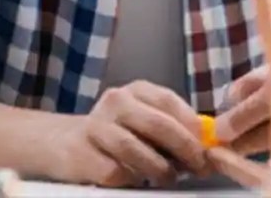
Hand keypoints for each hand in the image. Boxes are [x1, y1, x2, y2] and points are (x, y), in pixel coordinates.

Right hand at [48, 80, 209, 187]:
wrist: (61, 142)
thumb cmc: (115, 132)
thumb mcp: (142, 119)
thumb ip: (171, 126)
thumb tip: (206, 144)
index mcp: (136, 90)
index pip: (170, 102)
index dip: (193, 126)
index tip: (209, 147)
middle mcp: (115, 102)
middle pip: (158, 125)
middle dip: (184, 149)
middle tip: (199, 167)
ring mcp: (96, 127)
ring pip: (136, 150)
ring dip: (159, 169)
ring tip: (169, 178)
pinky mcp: (81, 153)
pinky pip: (114, 171)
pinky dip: (131, 179)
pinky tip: (136, 180)